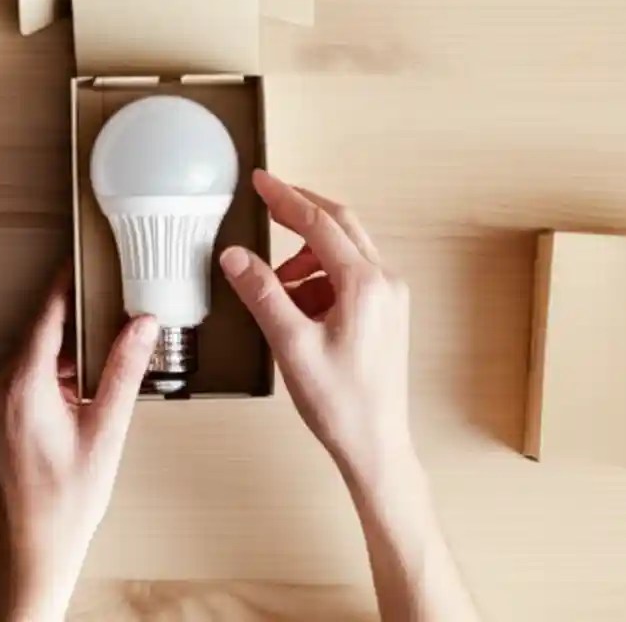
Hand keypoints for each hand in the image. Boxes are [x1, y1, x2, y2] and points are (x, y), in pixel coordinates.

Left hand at [0, 267, 158, 620]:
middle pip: (39, 338)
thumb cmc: (71, 496)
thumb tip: (142, 325)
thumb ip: (123, 372)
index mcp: (23, 387)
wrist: (37, 544)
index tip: (80, 261)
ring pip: (30, 361)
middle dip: (74, 327)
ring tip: (100, 365)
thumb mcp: (107, 430)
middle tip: (109, 313)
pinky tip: (76, 396)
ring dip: (63, 358)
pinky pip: (20, 382)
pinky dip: (48, 379)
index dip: (64, 286)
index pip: (45, 318)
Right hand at [219, 170, 412, 475]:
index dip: (286, 199)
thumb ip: (263, 294)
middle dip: (300, 214)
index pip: (320, 224)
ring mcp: (389, 297)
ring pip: (344, 252)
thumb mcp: (291, 345)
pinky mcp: (386, 313)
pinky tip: (297, 309)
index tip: (261, 182)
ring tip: (275, 287)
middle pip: (340, 226)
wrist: (376, 444)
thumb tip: (235, 257)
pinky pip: (349, 277)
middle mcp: (385, 282)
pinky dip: (319, 279)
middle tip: (266, 204)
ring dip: (306, 256)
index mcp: (365, 285)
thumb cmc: (339, 403)